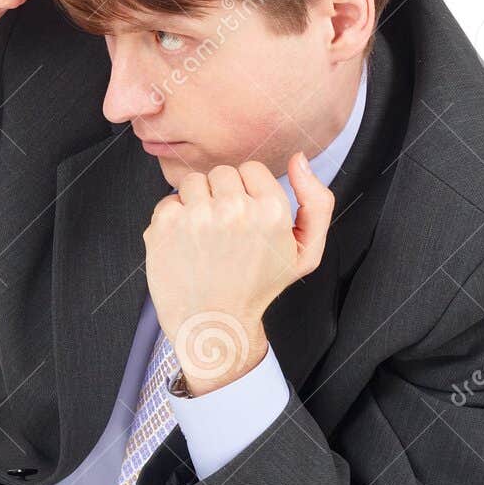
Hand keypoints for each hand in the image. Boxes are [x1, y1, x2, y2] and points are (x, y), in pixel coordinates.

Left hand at [143, 155, 334, 394]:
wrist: (215, 326)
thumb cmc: (257, 289)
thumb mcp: (305, 253)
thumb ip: (317, 203)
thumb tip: (299, 158)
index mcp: (271, 211)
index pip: (253, 169)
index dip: (248, 193)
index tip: (245, 219)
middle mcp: (233, 210)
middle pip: (222, 172)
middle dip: (222, 196)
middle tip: (224, 233)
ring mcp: (196, 217)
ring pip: (193, 182)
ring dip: (196, 204)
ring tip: (204, 238)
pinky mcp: (166, 226)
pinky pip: (168, 201)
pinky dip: (173, 221)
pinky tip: (185, 246)